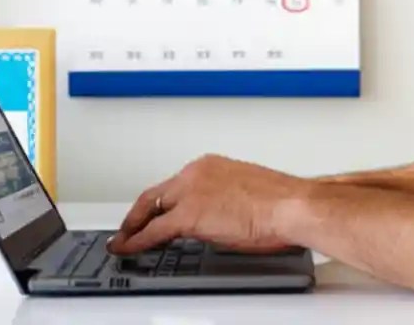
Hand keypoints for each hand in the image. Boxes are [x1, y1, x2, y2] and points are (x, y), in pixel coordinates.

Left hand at [107, 154, 304, 254]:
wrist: (289, 205)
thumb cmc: (281, 201)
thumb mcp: (245, 191)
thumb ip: (223, 198)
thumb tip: (216, 216)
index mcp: (211, 165)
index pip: (176, 183)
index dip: (161, 201)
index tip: (156, 211)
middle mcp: (196, 172)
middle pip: (156, 193)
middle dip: (139, 212)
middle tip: (130, 226)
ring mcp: (190, 192)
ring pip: (150, 208)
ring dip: (134, 226)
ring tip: (125, 239)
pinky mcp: (187, 215)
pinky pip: (153, 231)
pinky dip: (137, 241)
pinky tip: (128, 248)